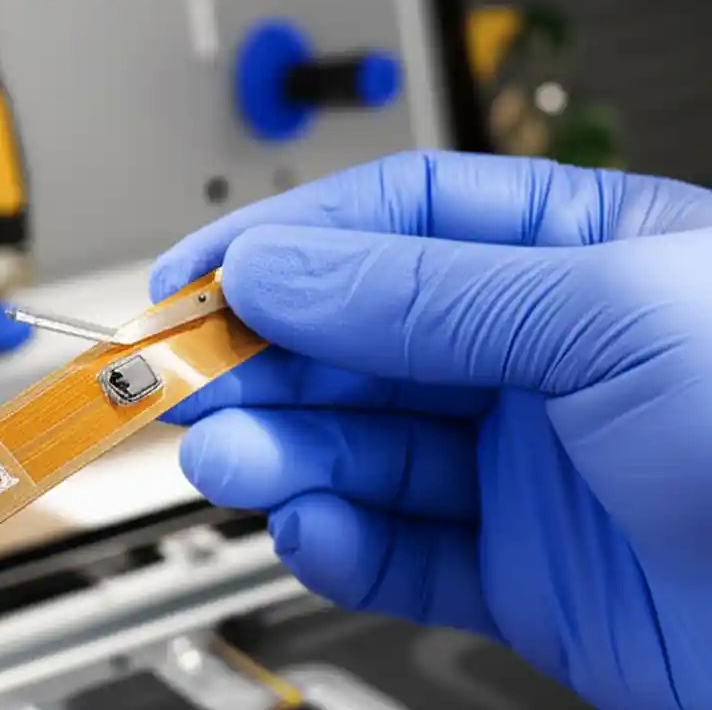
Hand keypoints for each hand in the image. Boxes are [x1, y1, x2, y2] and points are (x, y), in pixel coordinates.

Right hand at [151, 150, 711, 709]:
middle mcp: (545, 356)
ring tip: (239, 458)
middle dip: (266, 361)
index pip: (397, 225)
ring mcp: (528, 468)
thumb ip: (428, 295)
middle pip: (360, 341)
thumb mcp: (611, 318)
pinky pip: (399, 547)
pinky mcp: (519, 572)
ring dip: (287, 451)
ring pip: (364, 447)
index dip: (287, 247)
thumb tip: (281, 269)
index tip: (197, 281)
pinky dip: (343, 541)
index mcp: (579, 258)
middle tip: (184, 384)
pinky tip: (319, 528)